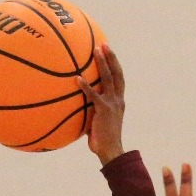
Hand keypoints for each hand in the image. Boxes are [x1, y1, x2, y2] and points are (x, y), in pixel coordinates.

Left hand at [79, 42, 126, 163]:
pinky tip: (77, 78)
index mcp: (119, 102)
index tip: (109, 52)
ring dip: (102, 63)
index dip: (115, 65)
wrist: (111, 151)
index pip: (119, 79)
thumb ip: (91, 111)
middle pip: (117, 73)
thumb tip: (76, 106)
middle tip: (104, 44)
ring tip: (96, 50)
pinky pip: (93, 95)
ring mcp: (112, 104)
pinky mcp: (103, 110)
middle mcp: (118, 100)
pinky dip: (85, 86)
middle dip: (111, 58)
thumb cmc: (102, 140)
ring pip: (109, 78)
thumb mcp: (98, 122)